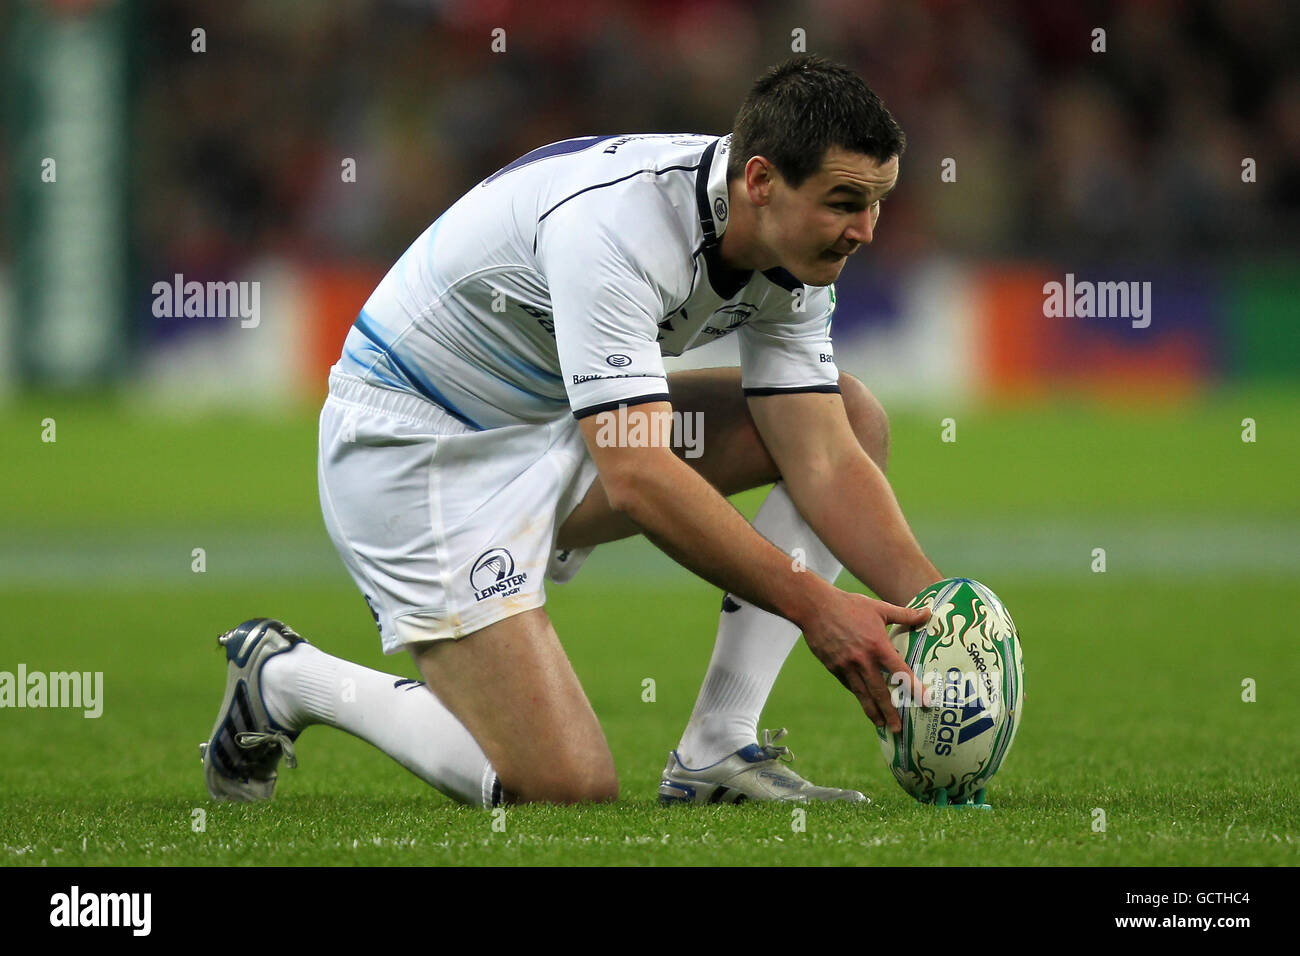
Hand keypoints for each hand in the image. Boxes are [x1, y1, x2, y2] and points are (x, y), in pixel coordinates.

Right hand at [802, 589, 930, 732]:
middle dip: (890, 712)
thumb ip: (905, 615)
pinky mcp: (834, 667)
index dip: (914, 688)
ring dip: (872, 712)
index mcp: (878, 646)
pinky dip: (858, 694)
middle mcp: (863, 660)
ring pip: (862, 694)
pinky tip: (865, 702)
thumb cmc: (850, 605)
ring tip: (881, 725)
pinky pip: (849, 685)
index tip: (925, 702)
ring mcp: (847, 666)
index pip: (900, 672)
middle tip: (899, 729)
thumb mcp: (880, 608)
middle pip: (880, 692)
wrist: (815, 607)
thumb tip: (929, 612)